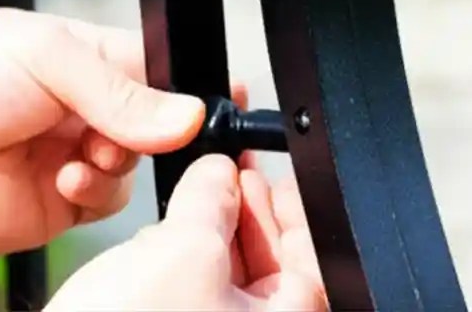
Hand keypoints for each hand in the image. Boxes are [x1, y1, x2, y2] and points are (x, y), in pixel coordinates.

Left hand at [0, 8, 205, 257]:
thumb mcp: (42, 56)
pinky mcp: (56, 202)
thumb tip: (186, 113)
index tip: (219, 93)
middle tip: (133, 125)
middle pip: (153, 116)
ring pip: (137, 161)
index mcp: (72, 53)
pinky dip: (99, 189)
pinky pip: (109, 200)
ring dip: (122, 157)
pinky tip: (66, 175)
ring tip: (83, 150)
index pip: (150, 63)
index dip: (183, 79)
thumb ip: (121, 89)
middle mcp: (74, 104)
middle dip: (155, 124)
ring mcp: (67, 153)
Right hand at [47, 155, 326, 310]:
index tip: (271, 176)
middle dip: (250, 216)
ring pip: (228, 283)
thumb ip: (212, 200)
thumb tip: (220, 173)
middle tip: (233, 175)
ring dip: (214, 234)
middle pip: (271, 269)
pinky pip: (191, 298)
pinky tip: (163, 238)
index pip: (308, 258)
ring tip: (196, 196)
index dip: (291, 209)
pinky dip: (184, 264)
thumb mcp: (185, 250)